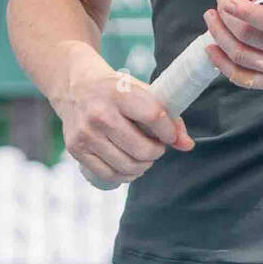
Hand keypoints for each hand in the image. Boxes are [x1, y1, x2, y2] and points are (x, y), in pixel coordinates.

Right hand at [54, 47, 193, 185]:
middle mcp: (99, 114)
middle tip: (156, 148)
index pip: (153, 116)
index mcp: (119, 93)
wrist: (75, 88)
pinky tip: (130, 166)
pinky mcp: (76, 149)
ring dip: (144, 166)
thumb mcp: (142, 92)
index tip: (169, 136)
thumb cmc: (115, 90)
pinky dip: (125, 175)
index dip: (168, 132)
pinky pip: (109, 174)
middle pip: (142, 149)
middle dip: (157, 153)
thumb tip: (187, 145)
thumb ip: (169, 116)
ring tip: (145, 157)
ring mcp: (86, 134)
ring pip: (127, 166)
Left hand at [201, 0, 262, 92]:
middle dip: (225, 20)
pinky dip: (224, 65)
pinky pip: (244, 79)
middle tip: (217, 7)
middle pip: (246, 37)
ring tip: (212, 22)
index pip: (262, 19)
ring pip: (241, 56)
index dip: (237, 9)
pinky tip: (214, 50)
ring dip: (219, 38)